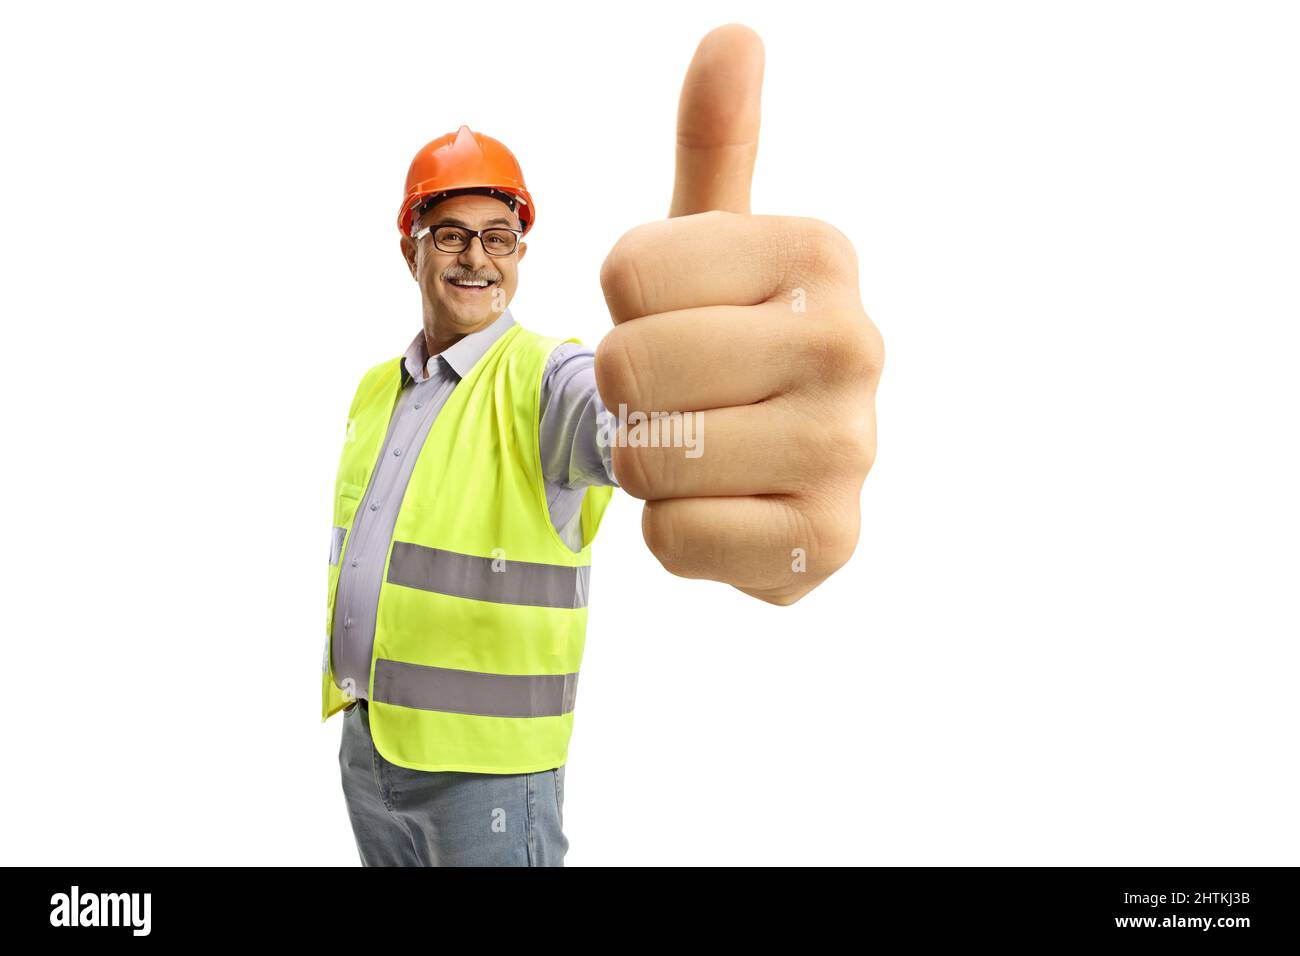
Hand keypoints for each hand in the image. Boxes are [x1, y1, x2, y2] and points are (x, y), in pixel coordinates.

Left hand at [595, 24, 883, 604]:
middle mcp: (854, 343)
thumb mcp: (714, 245)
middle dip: (629, 394)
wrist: (776, 467)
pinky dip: (675, 533)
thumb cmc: (728, 340)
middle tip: (681, 397)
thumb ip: (714, 147)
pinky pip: (674, 539)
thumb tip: (733, 39)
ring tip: (705, 451)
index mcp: (821, 253)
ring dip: (648, 464)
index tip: (681, 319)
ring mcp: (850, 449)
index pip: (628, 273)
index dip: (626, 309)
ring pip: (649, 457)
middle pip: (631, 365)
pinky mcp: (828, 541)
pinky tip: (728, 509)